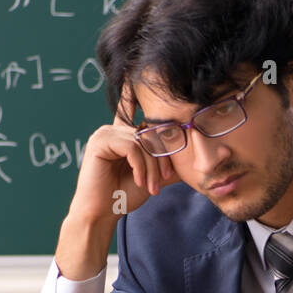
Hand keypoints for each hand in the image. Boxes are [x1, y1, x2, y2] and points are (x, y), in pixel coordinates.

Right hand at [67, 79, 182, 224]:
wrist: (102, 213)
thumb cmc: (123, 196)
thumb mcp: (152, 177)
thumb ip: (167, 165)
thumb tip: (192, 161)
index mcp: (122, 136)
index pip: (129, 109)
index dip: (132, 94)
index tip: (134, 78)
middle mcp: (112, 130)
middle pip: (148, 134)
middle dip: (160, 159)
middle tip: (162, 182)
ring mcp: (105, 133)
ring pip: (142, 142)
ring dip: (151, 167)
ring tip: (151, 187)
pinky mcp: (100, 141)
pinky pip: (131, 147)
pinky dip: (140, 166)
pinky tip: (139, 181)